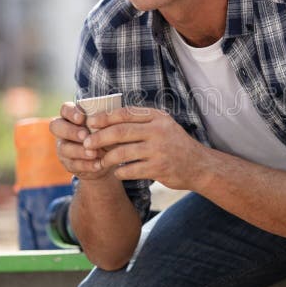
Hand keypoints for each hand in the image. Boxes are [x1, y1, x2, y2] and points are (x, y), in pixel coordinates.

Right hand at [49, 102, 111, 179]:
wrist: (107, 158)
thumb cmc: (106, 134)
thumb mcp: (106, 126)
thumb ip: (104, 122)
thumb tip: (110, 120)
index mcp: (71, 116)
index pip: (65, 109)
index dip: (70, 112)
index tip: (81, 118)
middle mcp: (63, 130)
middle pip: (57, 126)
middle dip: (71, 131)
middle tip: (85, 136)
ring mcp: (63, 147)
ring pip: (64, 148)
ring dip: (79, 151)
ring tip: (94, 153)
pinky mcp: (68, 164)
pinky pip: (73, 165)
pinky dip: (87, 165)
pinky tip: (97, 164)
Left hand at [83, 107, 208, 189]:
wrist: (199, 165)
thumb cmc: (174, 144)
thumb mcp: (162, 126)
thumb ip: (141, 121)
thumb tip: (107, 120)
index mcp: (157, 117)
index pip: (125, 113)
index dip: (105, 117)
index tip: (90, 122)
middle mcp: (158, 131)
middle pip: (120, 131)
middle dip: (99, 138)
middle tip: (87, 144)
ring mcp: (159, 150)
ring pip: (122, 152)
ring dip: (107, 158)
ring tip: (99, 161)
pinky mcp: (158, 168)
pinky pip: (130, 170)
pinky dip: (120, 172)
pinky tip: (117, 173)